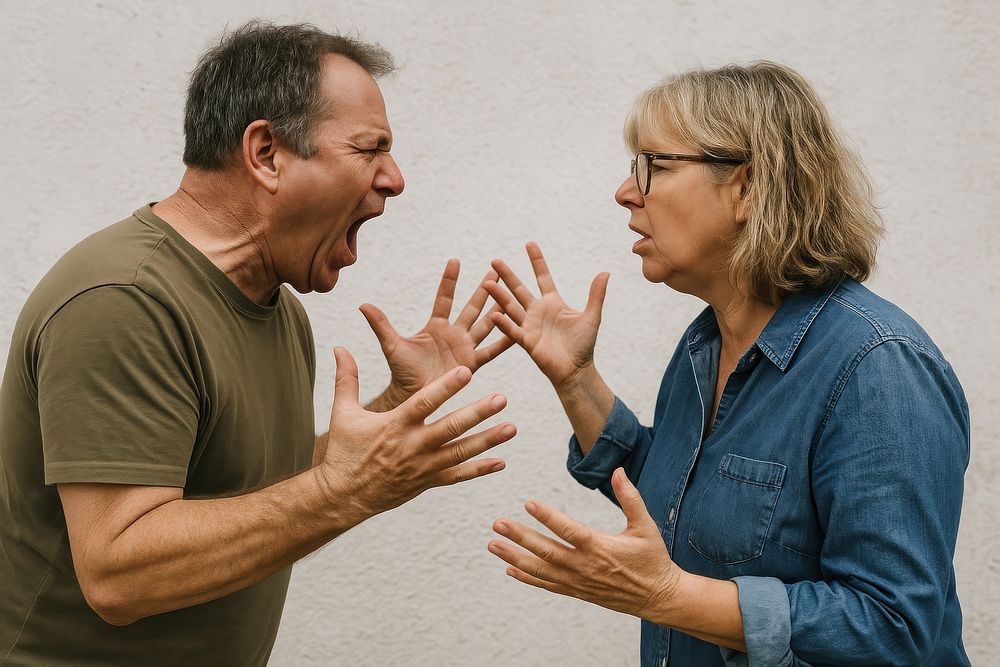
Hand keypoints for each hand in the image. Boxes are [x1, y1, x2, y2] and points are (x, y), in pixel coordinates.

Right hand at [317, 347, 516, 518]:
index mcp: (394, 425)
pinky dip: (479, 469)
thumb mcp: (343, 412)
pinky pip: (457, 476)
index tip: (467, 371)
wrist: (343, 496)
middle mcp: (412, 446)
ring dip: (487, 440)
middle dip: (478, 413)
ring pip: (460, 452)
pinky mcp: (427, 482)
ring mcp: (422, 467)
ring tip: (512, 427)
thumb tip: (339, 347)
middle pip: (450, 428)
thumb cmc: (344, 451)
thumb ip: (347, 378)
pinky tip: (501, 461)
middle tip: (502, 398)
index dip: (446, 387)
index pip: (424, 402)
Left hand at [360, 259, 512, 403]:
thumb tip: (362, 305)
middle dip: (483, 289)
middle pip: (471, 307)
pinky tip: (517, 329)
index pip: (444, 299)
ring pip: (485, 325)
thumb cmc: (401, 372)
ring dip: (497, 309)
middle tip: (495, 270)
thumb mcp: (392, 345)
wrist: (413, 397)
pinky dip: (504, 340)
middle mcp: (453, 334)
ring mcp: (465, 348)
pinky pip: (491, 350)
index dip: (449, 281)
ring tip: (510, 294)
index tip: (455, 260)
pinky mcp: (473, 363)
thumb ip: (381, 324)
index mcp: (435, 327)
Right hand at [485, 242, 608, 390]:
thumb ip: (596, 295)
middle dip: (508, 275)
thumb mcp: (591, 317)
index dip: (537, 261)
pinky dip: (504, 323)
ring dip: (500, 296)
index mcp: (552, 302)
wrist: (576, 370)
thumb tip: (605, 273)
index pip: (543, 277)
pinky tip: (494, 314)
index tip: (529, 243)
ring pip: (511, 307)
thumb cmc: (583, 344)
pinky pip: (513, 330)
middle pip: (520, 289)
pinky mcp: (526, 341)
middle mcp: (537, 311)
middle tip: (495, 261)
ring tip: (487, 283)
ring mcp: (529, 325)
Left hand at [487, 468, 681, 620]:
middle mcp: (585, 566)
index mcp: (601, 547)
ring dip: (515, 557)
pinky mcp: (577, 592)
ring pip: (541, 570)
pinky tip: (509, 568)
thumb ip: (630, 498)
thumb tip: (619, 471)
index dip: (548, 517)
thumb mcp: (645, 526)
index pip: (569, 530)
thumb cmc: (652, 558)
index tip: (528, 503)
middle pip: (547, 551)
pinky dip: (527, 577)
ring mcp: (578, 582)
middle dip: (520, 537)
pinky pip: (547, 585)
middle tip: (497, 524)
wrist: (658, 597)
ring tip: (492, 545)